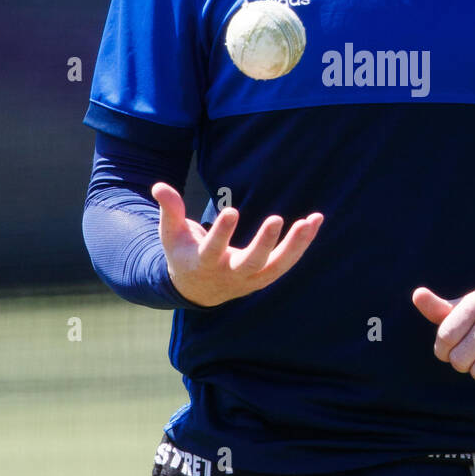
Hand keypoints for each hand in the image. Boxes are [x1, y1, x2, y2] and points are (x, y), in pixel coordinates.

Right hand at [152, 183, 322, 307]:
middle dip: (264, 243)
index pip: (213, 250)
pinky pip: (288, 261)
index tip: (231, 211)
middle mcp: (230, 274)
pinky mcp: (266, 277)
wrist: (198, 289)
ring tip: (310, 221)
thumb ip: (169, 210)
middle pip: (251, 262)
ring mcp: (251, 279)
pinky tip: (315, 221)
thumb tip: (159, 186)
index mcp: (203, 263)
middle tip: (276, 218)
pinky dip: (303, 243)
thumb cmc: (183, 253)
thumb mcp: (170, 234)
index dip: (222, 233)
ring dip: (295, 245)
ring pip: (277, 266)